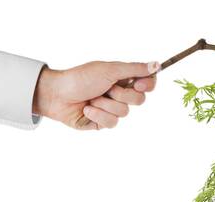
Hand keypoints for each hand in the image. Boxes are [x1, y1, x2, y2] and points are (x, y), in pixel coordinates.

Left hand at [32, 60, 159, 129]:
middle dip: (122, 95)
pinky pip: (112, 123)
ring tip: (92, 98)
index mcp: (122, 78)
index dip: (146, 85)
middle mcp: (119, 94)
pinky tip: (87, 109)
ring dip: (106, 104)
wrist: (57, 94)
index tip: (138, 84)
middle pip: (139, 100)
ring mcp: (112, 109)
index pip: (147, 83)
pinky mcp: (104, 122)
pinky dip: (99, 114)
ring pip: (124, 112)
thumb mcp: (109, 70)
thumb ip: (134, 69)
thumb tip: (157, 65)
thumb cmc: (80, 78)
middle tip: (107, 89)